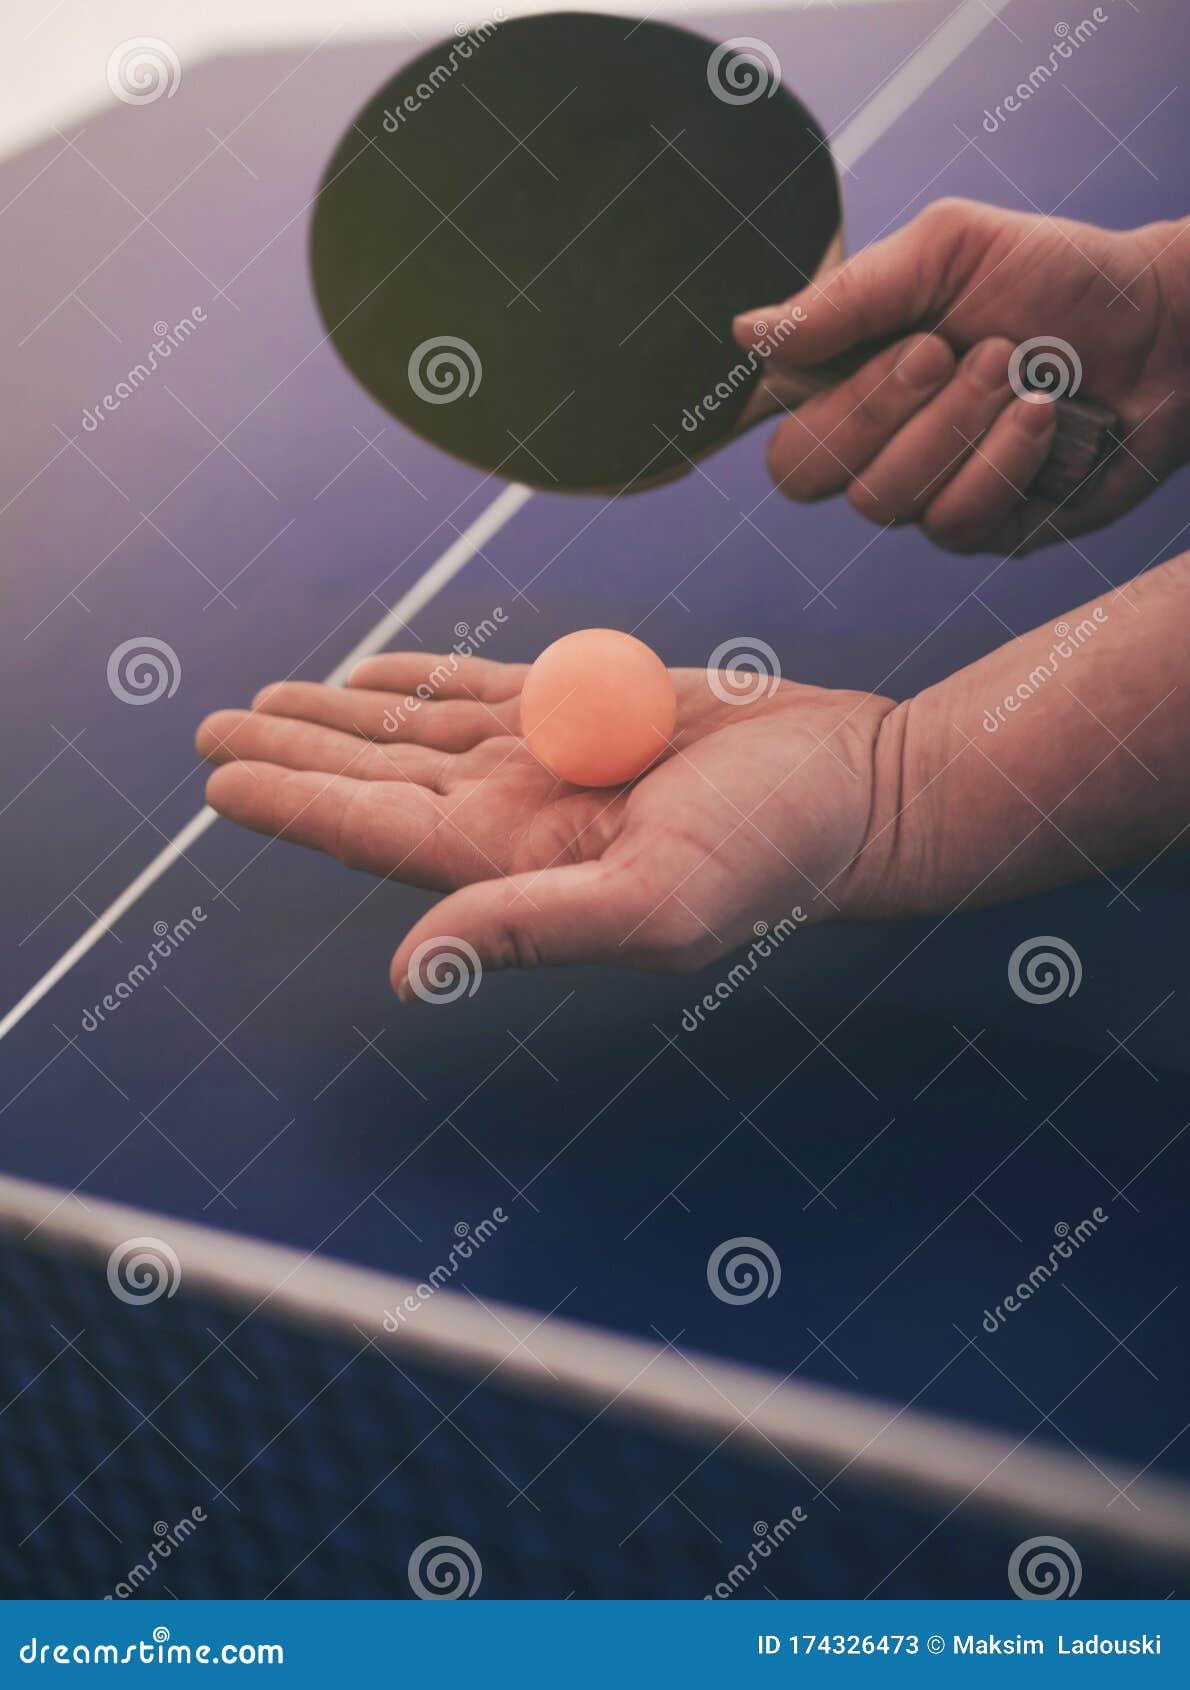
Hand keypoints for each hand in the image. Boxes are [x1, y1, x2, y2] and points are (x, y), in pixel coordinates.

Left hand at [197, 652, 896, 993]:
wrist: (859, 788)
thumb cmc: (777, 852)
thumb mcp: (654, 903)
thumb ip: (528, 930)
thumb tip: (407, 969)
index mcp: (517, 863)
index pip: (373, 831)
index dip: (290, 802)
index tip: (216, 778)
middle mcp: (519, 816)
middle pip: (375, 780)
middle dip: (289, 755)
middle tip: (207, 728)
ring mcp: (552, 762)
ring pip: (416, 733)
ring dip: (339, 716)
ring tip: (266, 701)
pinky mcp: (593, 711)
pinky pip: (482, 690)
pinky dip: (422, 680)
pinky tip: (376, 676)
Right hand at [734, 200, 1189, 553]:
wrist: (1165, 328)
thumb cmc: (1059, 278)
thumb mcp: (950, 251)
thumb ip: (848, 296)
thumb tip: (744, 333)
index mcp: (850, 376)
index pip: (772, 427)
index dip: (796, 407)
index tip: (887, 341)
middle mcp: (876, 445)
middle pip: (805, 474)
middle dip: (879, 406)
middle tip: (950, 347)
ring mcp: (926, 494)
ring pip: (883, 501)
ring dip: (958, 424)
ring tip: (1018, 365)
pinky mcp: (984, 530)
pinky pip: (955, 522)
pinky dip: (1005, 458)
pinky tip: (1045, 413)